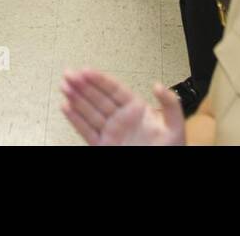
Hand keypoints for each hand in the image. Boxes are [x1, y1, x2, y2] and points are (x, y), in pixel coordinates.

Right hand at [60, 69, 184, 145]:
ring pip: (89, 112)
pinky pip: (86, 131)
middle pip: (98, 98)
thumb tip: (157, 85)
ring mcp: (110, 132)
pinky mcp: (102, 146)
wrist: (160, 170)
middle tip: (69, 74)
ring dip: (76, 99)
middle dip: (82, 85)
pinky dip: (75, 120)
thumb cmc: (170, 150)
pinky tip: (66, 107)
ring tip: (64, 86)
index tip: (86, 70)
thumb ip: (170, 104)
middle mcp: (120, 118)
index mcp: (136, 110)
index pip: (114, 90)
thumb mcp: (176, 126)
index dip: (99, 79)